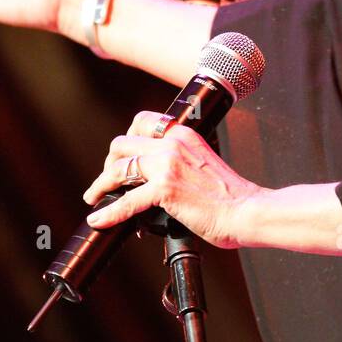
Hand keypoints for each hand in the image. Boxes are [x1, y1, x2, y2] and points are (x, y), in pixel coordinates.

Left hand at [82, 111, 264, 248]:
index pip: (141, 123)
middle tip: (108, 180)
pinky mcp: (165, 189)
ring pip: (118, 168)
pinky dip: (109, 212)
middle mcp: (172, 144)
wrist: (246, 210)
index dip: (126, 139)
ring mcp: (167, 165)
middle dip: (109, 163)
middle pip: (121, 144)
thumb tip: (157, 177)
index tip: (122, 156)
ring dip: (100, 184)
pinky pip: (126, 201)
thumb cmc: (231, 194)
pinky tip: (100, 219)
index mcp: (183, 134)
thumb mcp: (204, 162)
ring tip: (94, 197)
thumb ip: (181, 160)